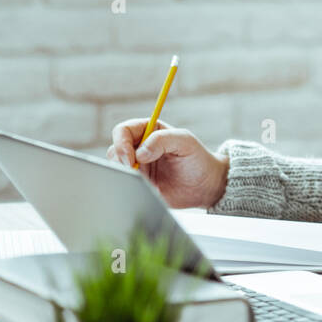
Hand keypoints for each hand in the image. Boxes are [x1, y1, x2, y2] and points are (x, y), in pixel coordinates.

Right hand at [106, 118, 229, 207]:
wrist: (206, 186)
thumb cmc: (198, 159)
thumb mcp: (185, 142)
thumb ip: (162, 140)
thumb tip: (140, 153)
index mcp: (149, 131)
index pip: (123, 131)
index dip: (121, 143)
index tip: (131, 158)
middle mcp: (140, 147)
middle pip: (115, 150)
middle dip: (121, 161)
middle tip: (135, 171)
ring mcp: (138, 167)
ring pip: (117, 168)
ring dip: (127, 175)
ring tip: (146, 181)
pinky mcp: (140, 184)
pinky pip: (127, 185)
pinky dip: (133, 188)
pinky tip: (150, 190)